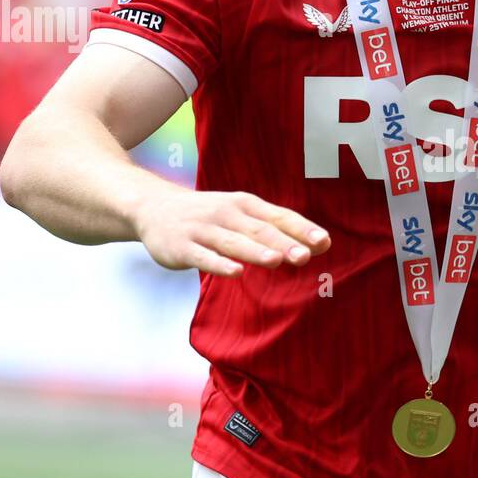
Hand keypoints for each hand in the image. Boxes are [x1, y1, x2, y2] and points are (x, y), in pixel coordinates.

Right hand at [134, 187, 330, 277]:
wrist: (153, 208)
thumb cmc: (210, 215)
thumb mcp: (241, 213)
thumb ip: (275, 228)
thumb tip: (319, 244)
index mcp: (245, 204)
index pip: (279, 217)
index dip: (301, 229)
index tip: (324, 242)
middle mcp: (226, 214)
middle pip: (259, 230)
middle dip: (283, 243)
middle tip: (305, 256)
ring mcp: (203, 230)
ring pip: (233, 242)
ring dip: (255, 251)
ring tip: (277, 260)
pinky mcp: (182, 247)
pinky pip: (203, 257)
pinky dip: (220, 264)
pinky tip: (236, 273)